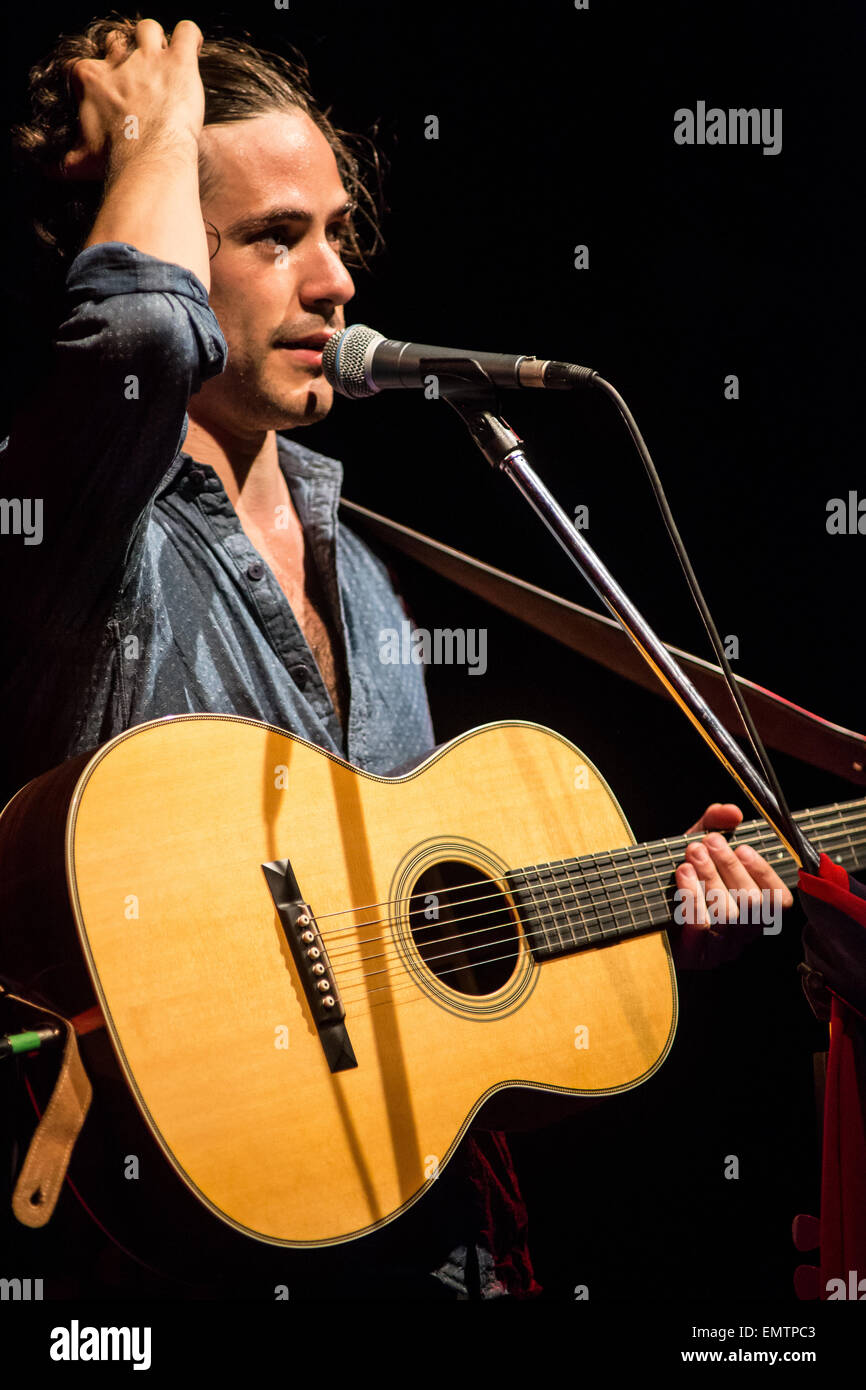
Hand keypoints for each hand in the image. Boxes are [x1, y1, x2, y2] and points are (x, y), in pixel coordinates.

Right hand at [63, 19, 203, 180]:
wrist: (148, 157)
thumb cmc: (116, 159)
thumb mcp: (83, 160)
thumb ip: (68, 160)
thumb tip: (55, 171)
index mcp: (91, 78)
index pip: (84, 64)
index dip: (96, 75)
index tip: (107, 91)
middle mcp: (118, 61)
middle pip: (118, 42)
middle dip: (127, 54)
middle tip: (139, 76)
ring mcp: (150, 58)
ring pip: (150, 30)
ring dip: (157, 41)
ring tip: (167, 60)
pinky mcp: (179, 62)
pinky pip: (187, 33)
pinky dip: (190, 37)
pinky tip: (192, 50)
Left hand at [671, 802, 793, 968]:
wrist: (641, 901)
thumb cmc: (681, 873)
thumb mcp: (699, 843)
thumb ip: (716, 823)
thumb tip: (732, 812)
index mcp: (756, 911)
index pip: (780, 900)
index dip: (764, 873)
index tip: (743, 847)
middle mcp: (744, 933)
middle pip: (752, 905)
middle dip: (730, 868)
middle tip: (709, 842)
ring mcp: (721, 948)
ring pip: (728, 916)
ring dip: (710, 879)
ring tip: (693, 854)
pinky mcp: (695, 955)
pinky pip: (700, 928)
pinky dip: (692, 897)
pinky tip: (682, 875)